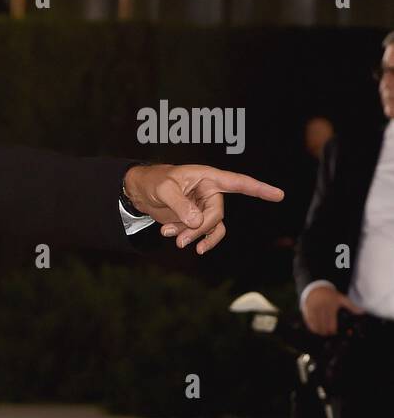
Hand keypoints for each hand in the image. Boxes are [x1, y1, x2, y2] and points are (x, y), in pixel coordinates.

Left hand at [124, 163, 284, 254]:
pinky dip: (191, 237)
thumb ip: (181, 205)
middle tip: (179, 239)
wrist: (139, 191)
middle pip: (217, 215)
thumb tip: (198, 222)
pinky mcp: (196, 218)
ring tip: (175, 240)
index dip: (259, 189)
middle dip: (199, 229)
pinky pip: (203, 232)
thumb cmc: (153, 181)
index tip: (279, 195)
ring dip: (194, 236)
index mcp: (208, 177)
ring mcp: (204, 206)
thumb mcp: (164, 190)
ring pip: (211, 227)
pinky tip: (174, 238)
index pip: (238, 183)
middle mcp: (210, 192)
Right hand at [302, 284, 362, 336]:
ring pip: (315, 324)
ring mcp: (313, 309)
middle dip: (326, 332)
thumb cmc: (331, 295)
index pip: (331, 323)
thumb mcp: (342, 298)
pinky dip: (311, 326)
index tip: (334, 333)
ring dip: (318, 330)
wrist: (317, 288)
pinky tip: (314, 329)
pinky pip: (308, 321)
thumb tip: (362, 312)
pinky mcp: (307, 310)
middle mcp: (322, 308)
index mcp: (331, 307)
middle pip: (323, 325)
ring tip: (321, 333)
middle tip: (328, 334)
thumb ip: (351, 306)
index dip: (333, 330)